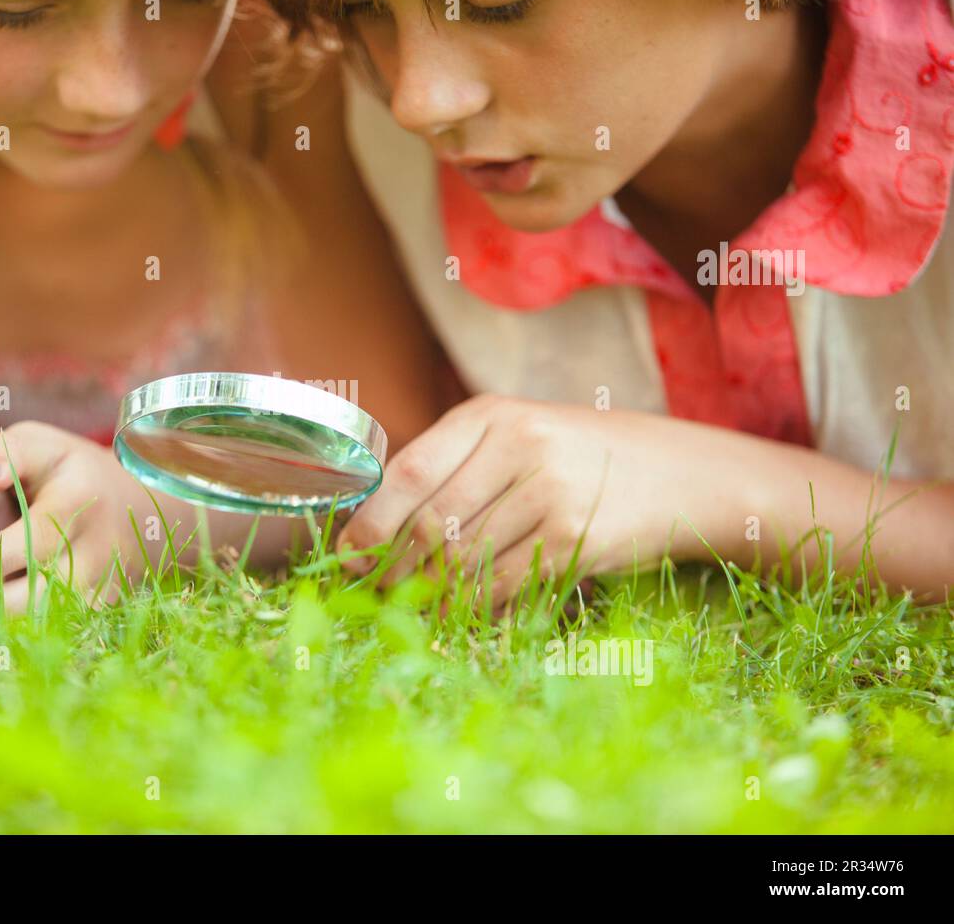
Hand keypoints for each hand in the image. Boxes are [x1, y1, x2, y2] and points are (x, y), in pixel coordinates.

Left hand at [0, 421, 150, 619]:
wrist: (131, 504)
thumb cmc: (66, 470)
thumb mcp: (41, 445)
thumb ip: (4, 452)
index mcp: (81, 500)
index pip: (39, 537)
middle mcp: (99, 547)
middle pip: (45, 588)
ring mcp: (102, 582)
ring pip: (51, 616)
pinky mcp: (99, 607)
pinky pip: (60, 629)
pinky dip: (18, 635)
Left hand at [337, 395, 753, 598]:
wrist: (683, 473)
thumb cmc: (584, 458)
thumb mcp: (521, 437)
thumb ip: (458, 466)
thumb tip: (376, 526)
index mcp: (493, 415)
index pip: (409, 471)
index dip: (370, 521)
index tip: (347, 553)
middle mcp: (520, 446)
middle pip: (431, 524)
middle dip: (393, 569)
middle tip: (375, 592)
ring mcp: (550, 493)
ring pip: (463, 562)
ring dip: (429, 595)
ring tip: (412, 608)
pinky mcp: (576, 540)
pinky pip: (502, 586)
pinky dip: (473, 609)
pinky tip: (459, 616)